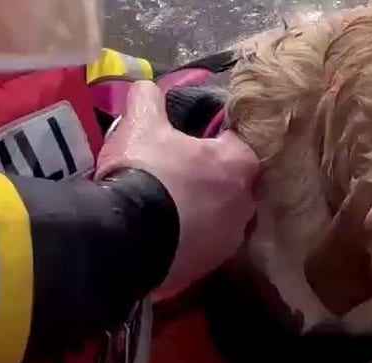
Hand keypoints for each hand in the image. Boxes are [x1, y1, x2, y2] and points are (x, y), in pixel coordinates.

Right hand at [97, 81, 260, 298]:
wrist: (126, 238)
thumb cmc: (146, 171)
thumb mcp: (142, 124)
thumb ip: (148, 99)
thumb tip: (146, 86)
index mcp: (238, 165)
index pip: (239, 144)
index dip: (217, 141)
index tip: (196, 142)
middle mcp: (245, 204)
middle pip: (234, 186)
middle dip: (212, 181)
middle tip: (182, 175)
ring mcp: (229, 240)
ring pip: (221, 220)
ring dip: (203, 213)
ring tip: (172, 209)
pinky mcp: (208, 267)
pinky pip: (203, 248)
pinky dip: (189, 240)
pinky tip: (166, 236)